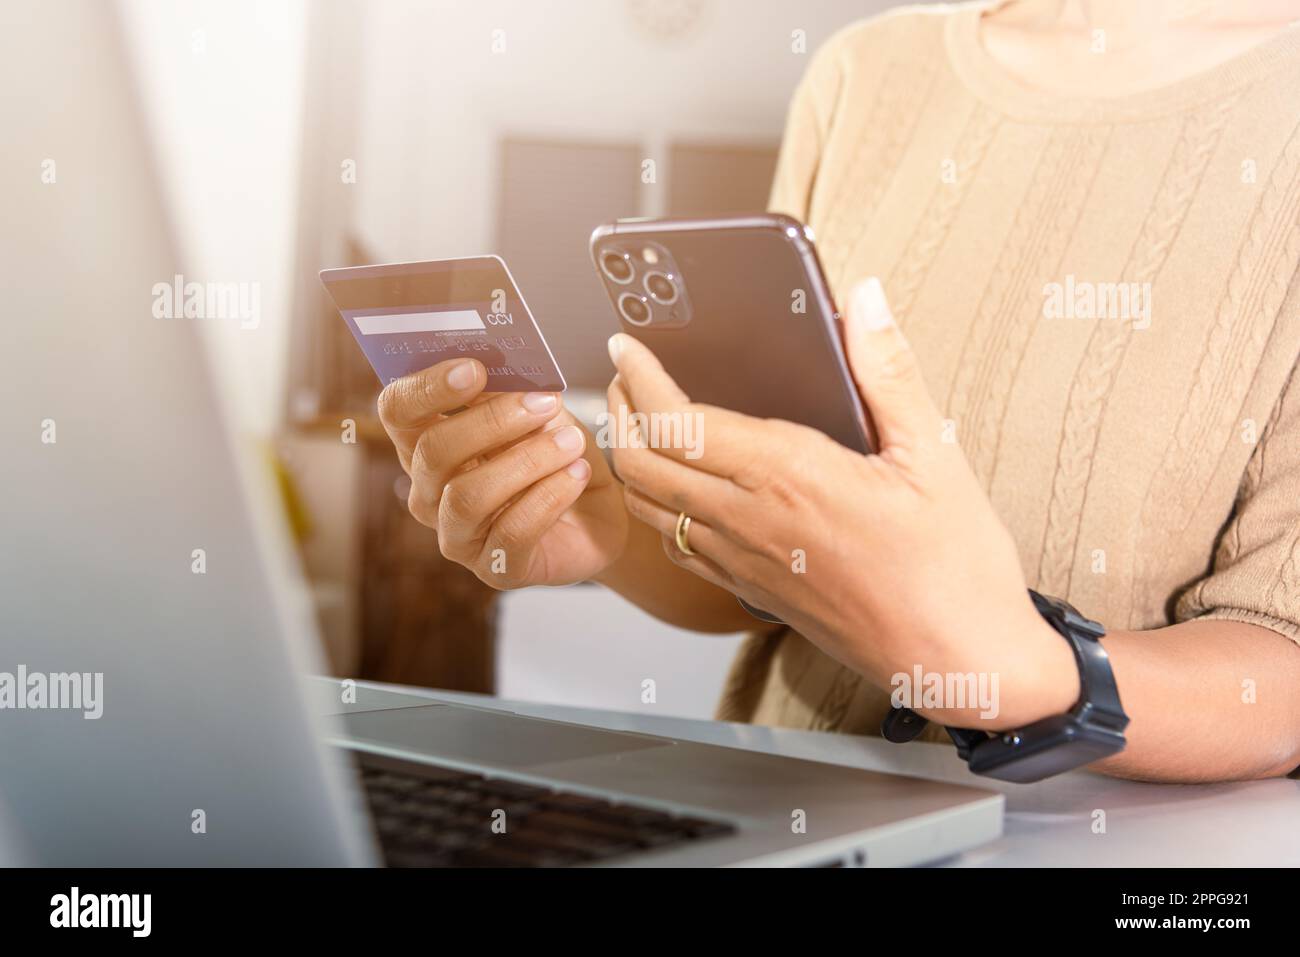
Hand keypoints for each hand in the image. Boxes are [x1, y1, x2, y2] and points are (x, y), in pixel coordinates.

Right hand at [378, 358, 627, 587]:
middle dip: (492, 422)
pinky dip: (548, 497)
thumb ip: (516, 392)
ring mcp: (457, 535)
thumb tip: (504, 367)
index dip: (427, 387)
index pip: (399, 411)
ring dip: (526, 461)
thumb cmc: (560, 457)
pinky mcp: (495, 568)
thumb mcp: (543, 415)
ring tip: (571, 441)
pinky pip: (511, 532)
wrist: (600, 514)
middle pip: (433, 452)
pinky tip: (576, 475)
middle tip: (544, 403)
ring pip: (468, 496)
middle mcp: (429, 492)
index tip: (474, 368)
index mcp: (429, 444)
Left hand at [607, 279, 1078, 728]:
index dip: (639, 377)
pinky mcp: (750, 592)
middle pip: (642, 464)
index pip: (678, 420)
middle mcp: (749, 521)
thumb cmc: (954, 568)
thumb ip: (889, 372)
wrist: (959, 662)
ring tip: (638, 422)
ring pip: (649, 508)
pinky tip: (676, 489)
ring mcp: (743, 563)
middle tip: (625, 377)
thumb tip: (866, 303)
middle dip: (619, 412)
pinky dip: (655, 507)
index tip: (626, 345)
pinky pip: (676, 547)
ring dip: (630, 458)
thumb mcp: (935, 455)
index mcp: (787, 477)